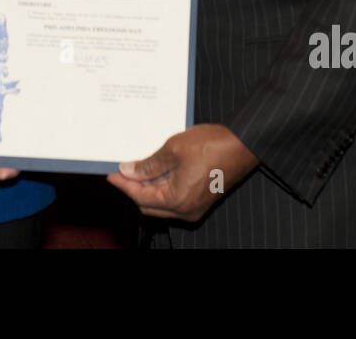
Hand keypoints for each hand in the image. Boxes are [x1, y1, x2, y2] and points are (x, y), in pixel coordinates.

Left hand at [106, 124, 258, 221]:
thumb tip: (129, 171)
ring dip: (149, 188)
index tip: (111, 174)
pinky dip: (163, 187)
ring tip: (139, 167)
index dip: (123, 184)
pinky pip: (175, 199)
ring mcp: (195, 208)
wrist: (244, 144)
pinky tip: (158, 169)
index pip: (140, 196)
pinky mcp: (202, 200)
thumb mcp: (174, 149)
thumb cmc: (213, 145)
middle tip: (123, 170)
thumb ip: (149, 164)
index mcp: (177, 200)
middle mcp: (186, 210)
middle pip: (149, 205)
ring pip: (162, 203)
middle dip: (134, 188)